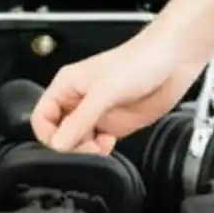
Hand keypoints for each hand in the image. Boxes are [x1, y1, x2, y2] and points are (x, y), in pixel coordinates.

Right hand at [31, 35, 205, 154]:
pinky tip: (109, 145)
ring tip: (98, 147)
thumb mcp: (105, 91)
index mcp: (67, 85)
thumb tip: (59, 143)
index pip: (42, 117)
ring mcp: (97, 113)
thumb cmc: (139, 60)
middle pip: (59, 133)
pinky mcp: (114, 124)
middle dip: (69, 145)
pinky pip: (97, 145)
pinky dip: (99, 151)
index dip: (48, 134)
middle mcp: (80, 100)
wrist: (171, 61)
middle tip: (85, 147)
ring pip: (77, 141)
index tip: (63, 144)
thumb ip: (80, 119)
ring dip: (85, 150)